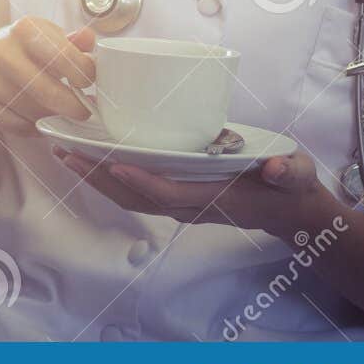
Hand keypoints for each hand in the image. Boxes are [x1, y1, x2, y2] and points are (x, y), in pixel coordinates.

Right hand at [0, 17, 95, 132]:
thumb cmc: (23, 49)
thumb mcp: (47, 37)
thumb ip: (72, 42)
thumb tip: (89, 39)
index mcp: (24, 28)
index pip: (61, 55)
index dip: (83, 74)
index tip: (90, 83)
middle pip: (45, 90)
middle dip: (71, 106)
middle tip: (83, 111)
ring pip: (30, 111)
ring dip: (51, 117)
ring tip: (59, 113)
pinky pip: (13, 124)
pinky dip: (31, 127)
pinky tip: (37, 120)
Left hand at [55, 147, 338, 238]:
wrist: (289, 211)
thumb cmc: (291, 187)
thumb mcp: (298, 176)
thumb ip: (290, 172)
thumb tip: (279, 169)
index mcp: (214, 198)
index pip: (170, 193)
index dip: (141, 180)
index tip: (114, 161)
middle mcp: (190, 206)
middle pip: (136, 198)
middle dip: (99, 179)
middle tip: (66, 152)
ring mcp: (180, 205)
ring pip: (130, 198)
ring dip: (96, 179)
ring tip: (65, 153)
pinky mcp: (175, 197)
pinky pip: (135, 193)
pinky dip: (109, 178)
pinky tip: (90, 159)